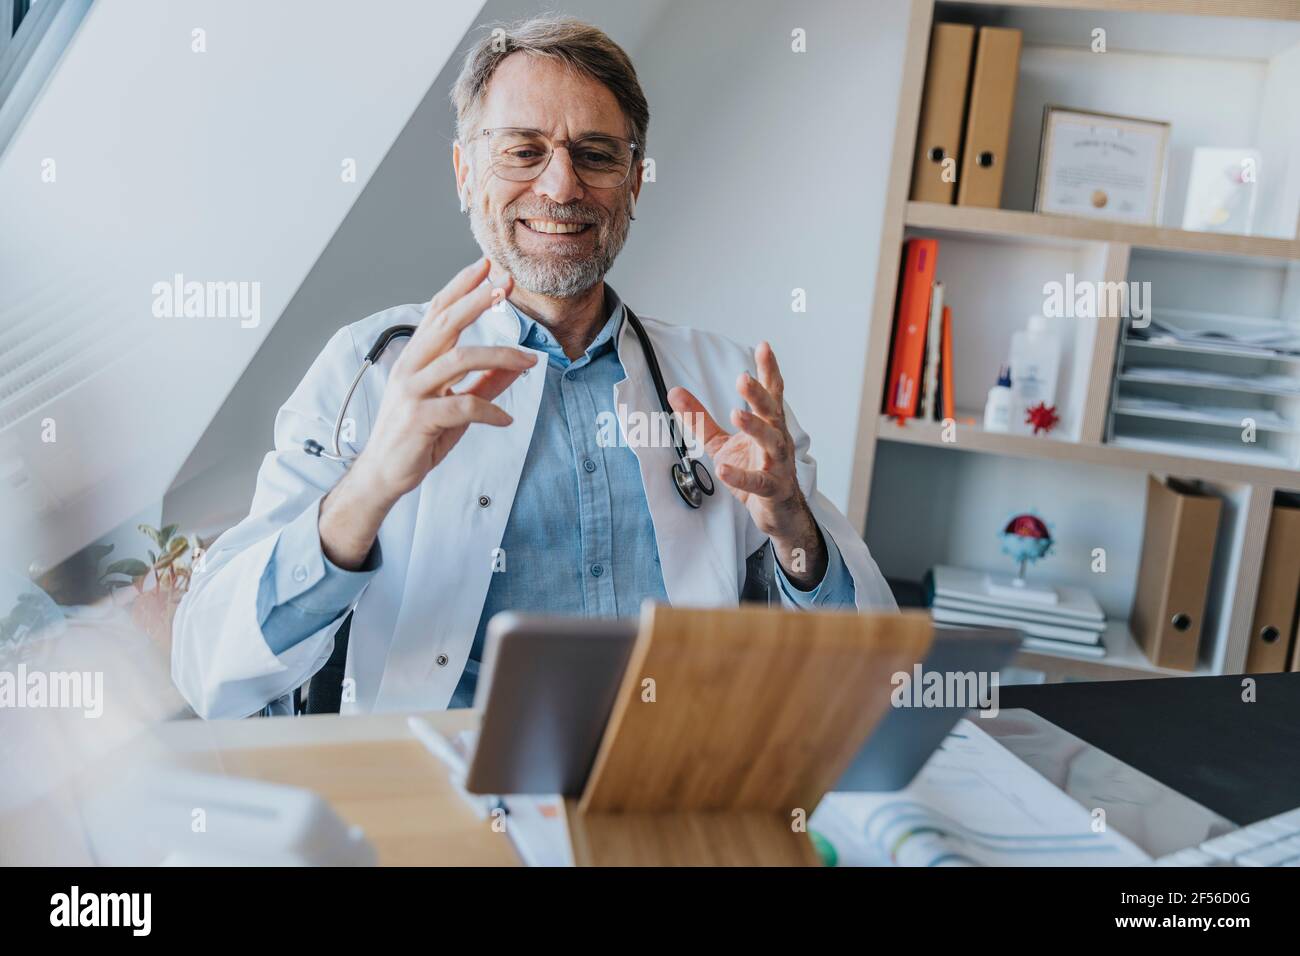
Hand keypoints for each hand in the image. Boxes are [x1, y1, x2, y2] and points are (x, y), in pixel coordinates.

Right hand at [353, 257, 534, 504]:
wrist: (384, 473)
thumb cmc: (417, 436)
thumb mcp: (456, 406)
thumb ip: (485, 384)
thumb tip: (518, 365)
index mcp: (416, 358)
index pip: (438, 312)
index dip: (461, 287)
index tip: (486, 267)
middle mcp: (410, 367)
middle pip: (445, 323)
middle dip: (477, 300)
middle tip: (504, 285)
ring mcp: (412, 391)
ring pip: (459, 359)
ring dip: (499, 356)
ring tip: (528, 361)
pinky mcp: (419, 417)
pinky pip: (463, 405)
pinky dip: (490, 411)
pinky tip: (506, 420)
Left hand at [667, 341, 825, 587]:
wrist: (774, 511)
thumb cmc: (753, 469)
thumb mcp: (720, 440)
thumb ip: (700, 417)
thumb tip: (674, 392)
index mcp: (769, 424)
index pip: (771, 393)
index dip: (768, 370)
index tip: (764, 346)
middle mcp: (777, 439)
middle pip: (772, 412)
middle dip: (759, 394)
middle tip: (743, 378)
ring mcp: (778, 465)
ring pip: (772, 442)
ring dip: (755, 427)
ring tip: (737, 413)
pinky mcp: (772, 489)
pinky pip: (758, 482)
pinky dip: (740, 476)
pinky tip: (724, 469)